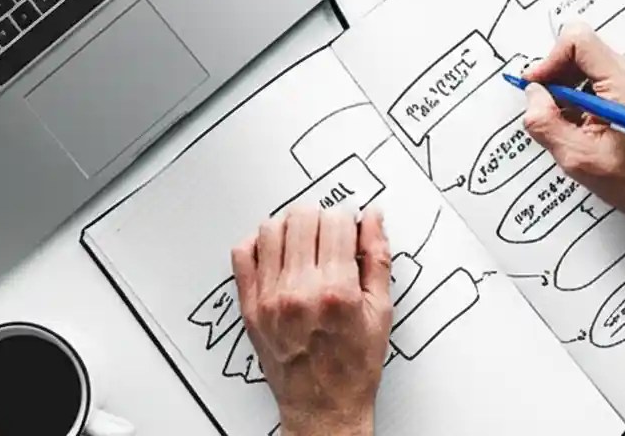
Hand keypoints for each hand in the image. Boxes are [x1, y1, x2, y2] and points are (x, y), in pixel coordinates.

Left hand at [231, 206, 392, 435]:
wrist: (323, 407)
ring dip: (290, 225)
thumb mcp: (382, 312)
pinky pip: (242, 254)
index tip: (349, 227)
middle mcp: (299, 293)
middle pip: (302, 218)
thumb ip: (377, 258)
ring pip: (270, 229)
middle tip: (328, 233)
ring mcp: (270, 299)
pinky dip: (257, 242)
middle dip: (320, 218)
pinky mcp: (250, 307)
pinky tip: (274, 250)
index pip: (335, 222)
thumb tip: (373, 218)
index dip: (346, 218)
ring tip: (303, 239)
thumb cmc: (353, 368)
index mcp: (336, 292)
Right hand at [521, 23, 624, 243]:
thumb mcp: (577, 158)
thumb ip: (545, 122)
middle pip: (583, 50)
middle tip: (550, 110)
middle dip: (559, 77)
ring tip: (573, 122)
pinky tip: (587, 121)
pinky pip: (604, 73)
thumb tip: (533, 93)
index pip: (579, 40)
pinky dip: (587, 92)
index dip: (549, 60)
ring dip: (572, 87)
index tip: (537, 84)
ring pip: (591, 62)